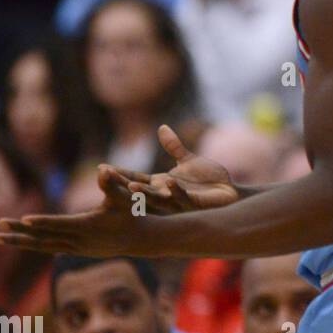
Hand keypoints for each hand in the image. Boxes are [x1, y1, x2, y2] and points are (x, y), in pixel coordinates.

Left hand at [0, 194, 161, 256]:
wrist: (143, 239)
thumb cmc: (133, 214)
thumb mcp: (124, 197)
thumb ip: (111, 184)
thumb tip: (104, 169)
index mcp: (88, 226)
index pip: (59, 224)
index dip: (40, 222)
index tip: (21, 220)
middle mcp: (79, 240)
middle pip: (44, 238)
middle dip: (19, 235)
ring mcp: (77, 248)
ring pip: (43, 245)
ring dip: (21, 241)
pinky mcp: (77, 250)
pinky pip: (50, 247)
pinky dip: (34, 244)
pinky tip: (21, 241)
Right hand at [101, 125, 238, 214]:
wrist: (231, 194)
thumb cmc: (208, 180)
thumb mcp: (189, 161)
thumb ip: (174, 147)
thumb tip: (161, 128)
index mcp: (160, 185)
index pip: (135, 179)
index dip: (120, 175)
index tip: (101, 167)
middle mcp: (164, 196)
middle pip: (138, 192)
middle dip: (122, 185)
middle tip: (104, 176)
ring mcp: (178, 202)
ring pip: (157, 199)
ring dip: (144, 193)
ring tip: (131, 185)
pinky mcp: (195, 204)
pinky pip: (183, 198)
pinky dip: (176, 191)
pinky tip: (169, 182)